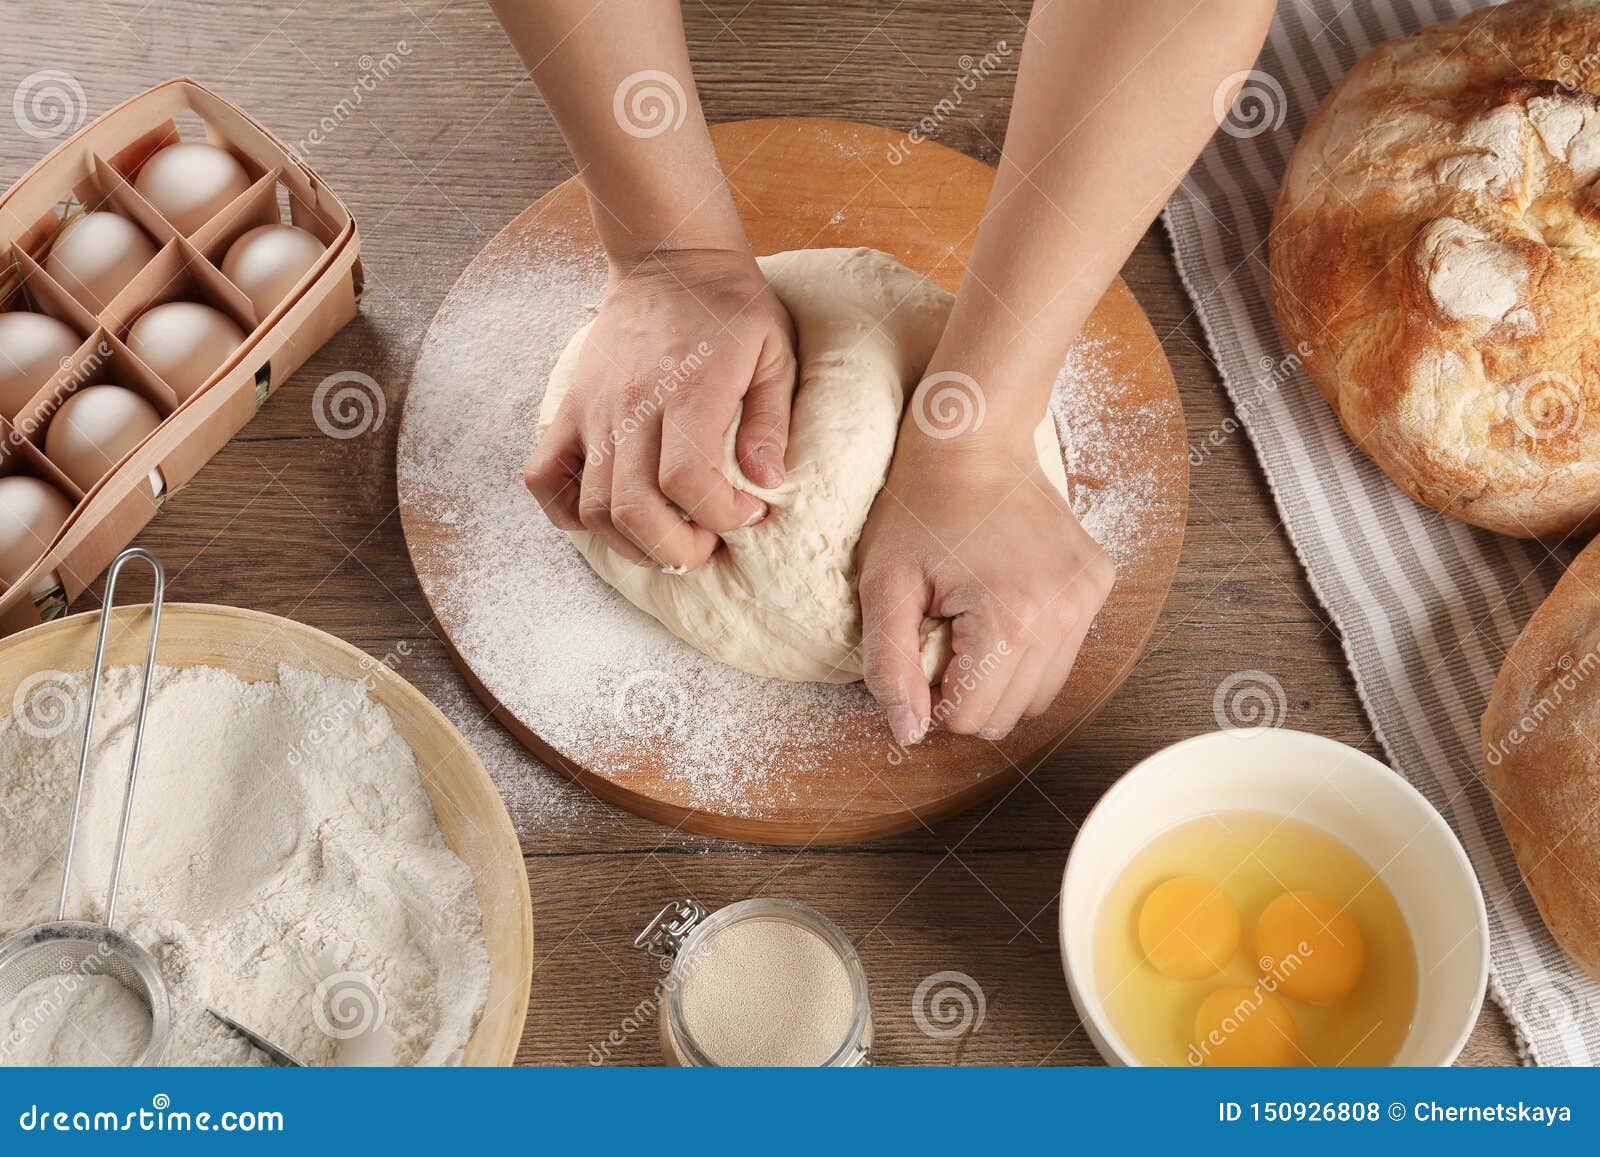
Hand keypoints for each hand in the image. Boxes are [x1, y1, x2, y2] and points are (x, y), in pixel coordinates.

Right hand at [526, 247, 796, 568]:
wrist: (668, 259)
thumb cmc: (730, 309)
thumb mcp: (774, 353)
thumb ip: (772, 420)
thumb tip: (769, 481)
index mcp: (688, 392)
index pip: (687, 482)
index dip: (720, 516)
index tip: (748, 514)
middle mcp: (632, 406)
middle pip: (633, 509)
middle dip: (676, 550)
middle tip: (707, 546)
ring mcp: (593, 410)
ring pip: (591, 508)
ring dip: (631, 543)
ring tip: (668, 538)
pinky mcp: (569, 409)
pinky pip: (544, 477)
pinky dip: (566, 512)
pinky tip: (608, 516)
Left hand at [858, 422, 1114, 744]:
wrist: (974, 440)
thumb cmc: (920, 507)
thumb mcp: (883, 586)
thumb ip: (890, 666)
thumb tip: (908, 733)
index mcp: (1012, 621)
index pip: (973, 719)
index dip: (933, 702)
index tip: (919, 657)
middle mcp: (1064, 616)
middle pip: (1010, 714)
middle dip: (967, 692)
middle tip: (941, 637)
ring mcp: (1087, 600)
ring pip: (1042, 692)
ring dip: (1000, 675)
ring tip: (971, 624)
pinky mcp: (1097, 584)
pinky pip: (1063, 652)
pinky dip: (1029, 646)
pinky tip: (1002, 603)